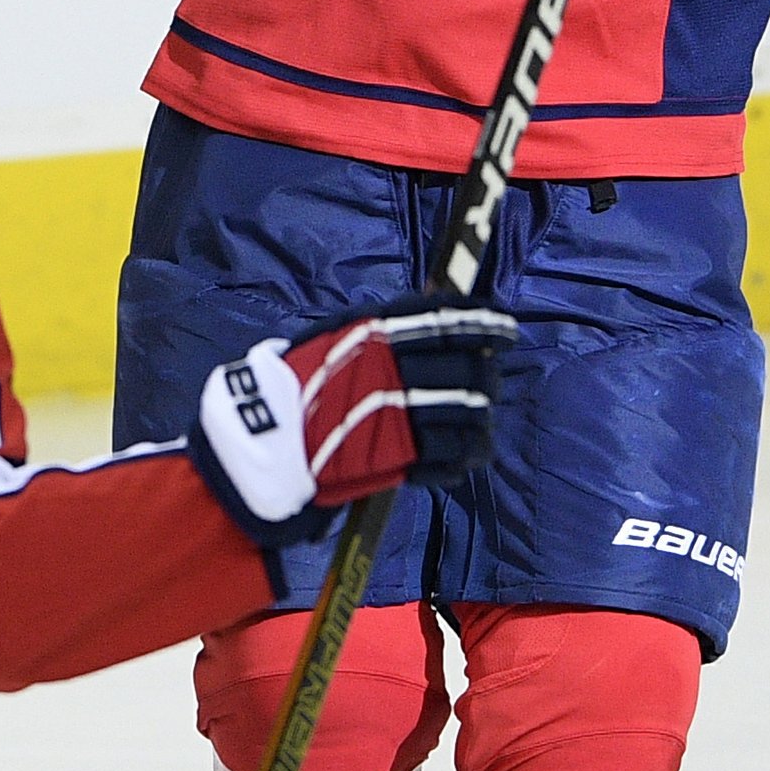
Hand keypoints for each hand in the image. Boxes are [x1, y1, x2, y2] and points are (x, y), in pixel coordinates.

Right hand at [185, 299, 519, 544]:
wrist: (265, 440)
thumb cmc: (297, 382)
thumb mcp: (335, 337)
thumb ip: (381, 328)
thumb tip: (430, 312)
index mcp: (378, 333)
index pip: (450, 320)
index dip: (486, 323)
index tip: (505, 327)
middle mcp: (396, 370)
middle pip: (468, 368)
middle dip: (485, 373)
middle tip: (487, 375)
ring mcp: (400, 416)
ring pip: (469, 413)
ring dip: (480, 416)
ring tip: (478, 418)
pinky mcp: (400, 459)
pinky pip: (454, 456)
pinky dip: (467, 454)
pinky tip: (466, 452)